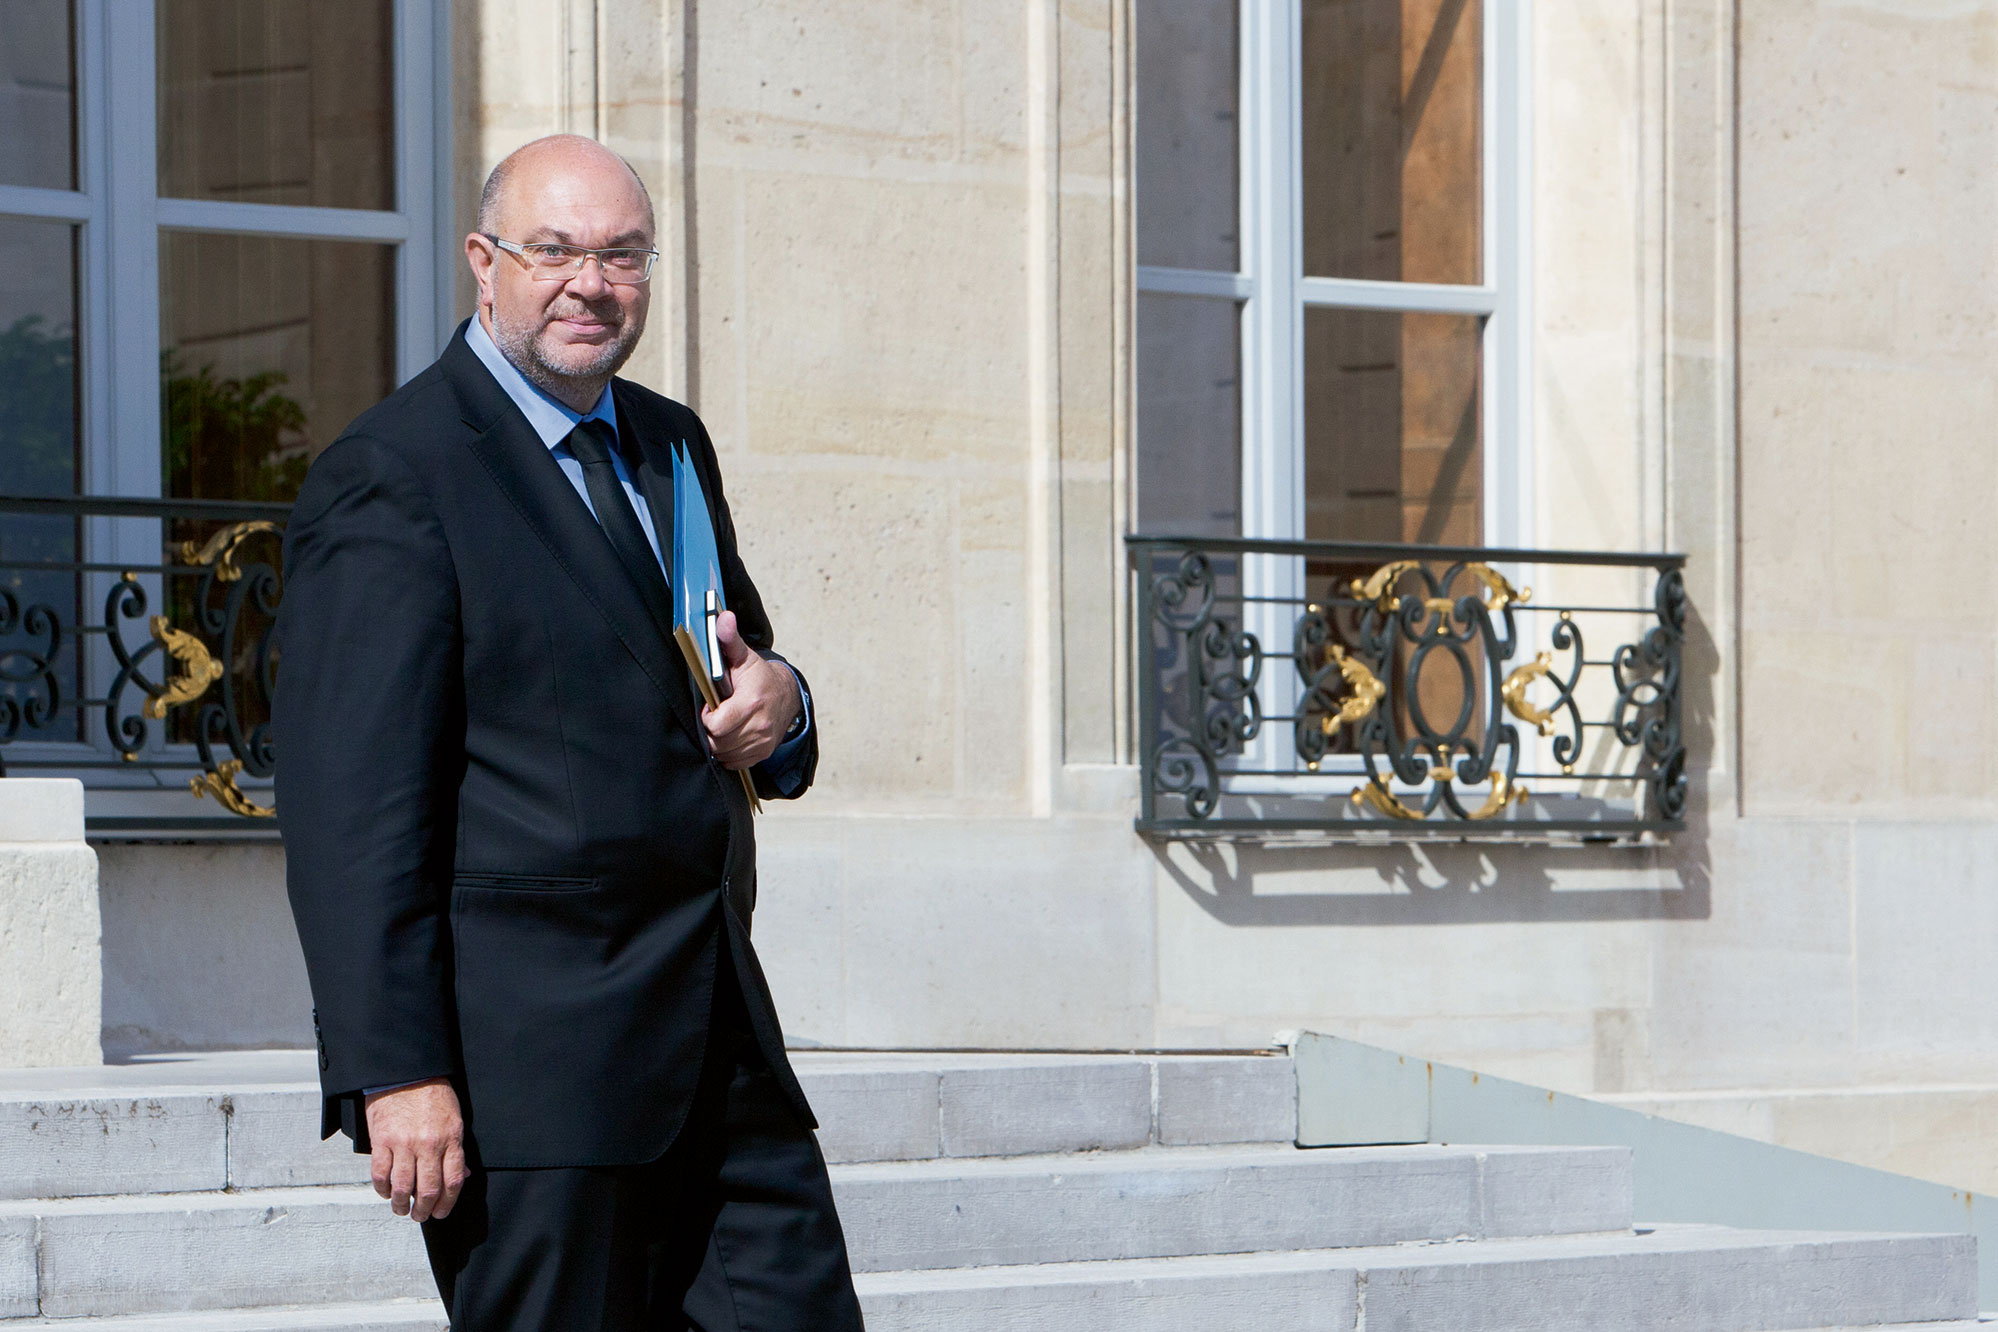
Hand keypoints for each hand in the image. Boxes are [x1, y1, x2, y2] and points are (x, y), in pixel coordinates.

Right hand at [363, 1078, 467, 1221]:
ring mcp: (403, 1144)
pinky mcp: (381, 1141)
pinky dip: (383, 1189)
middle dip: (424, 1211)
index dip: (448, 1203)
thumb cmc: (432, 1094)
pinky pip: (381, 1174)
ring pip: (402, 1187)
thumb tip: (462, 1176)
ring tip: (401, 1209)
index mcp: (451, 1138)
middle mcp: (428, 1144)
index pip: (453, 1181)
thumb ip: (456, 1149)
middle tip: (420, 1216)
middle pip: (428, 1190)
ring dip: (401, 1205)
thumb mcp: (454, 1118)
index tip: (441, 1212)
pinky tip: (386, 1192)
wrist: (405, 1072)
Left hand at [702, 610, 802, 769]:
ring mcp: (762, 741)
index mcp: (752, 701)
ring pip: (725, 753)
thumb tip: (722, 618)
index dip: (707, 718)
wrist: (788, 696)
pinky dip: (728, 753)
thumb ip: (730, 640)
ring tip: (721, 725)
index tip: (710, 708)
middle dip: (711, 731)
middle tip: (714, 716)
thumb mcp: (744, 657)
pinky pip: (734, 762)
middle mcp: (760, 725)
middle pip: (719, 741)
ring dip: (718, 742)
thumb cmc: (759, 677)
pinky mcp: (763, 752)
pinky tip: (730, 736)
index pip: (717, 724)